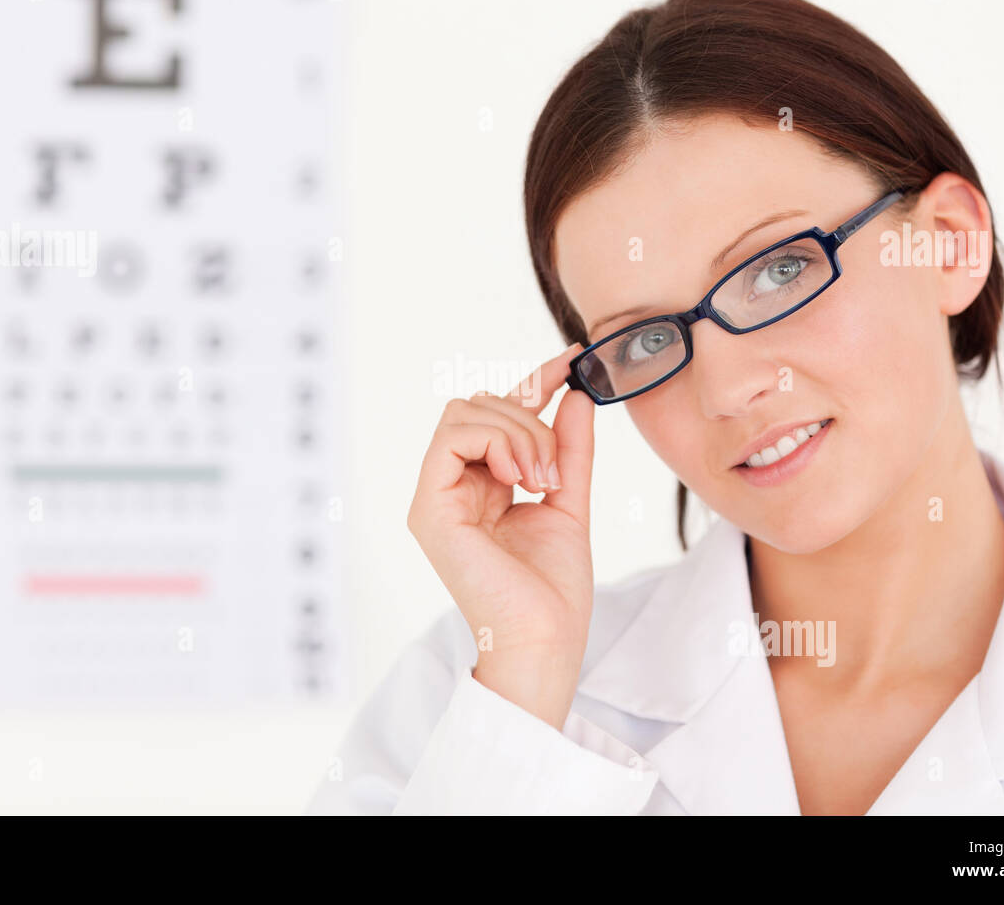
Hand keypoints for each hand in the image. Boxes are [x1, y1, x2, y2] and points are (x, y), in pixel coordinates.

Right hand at [406, 342, 594, 728]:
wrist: (545, 641)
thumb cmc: (553, 591)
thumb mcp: (569, 501)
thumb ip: (568, 449)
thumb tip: (574, 394)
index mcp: (480, 487)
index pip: (497, 414)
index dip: (534, 382)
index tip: (572, 362)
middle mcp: (451, 488)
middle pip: (479, 404)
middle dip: (528, 418)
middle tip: (554, 471)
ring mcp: (435, 498)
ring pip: (464, 411)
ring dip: (517, 432)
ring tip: (541, 479)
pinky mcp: (429, 509)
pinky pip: (453, 437)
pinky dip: (497, 442)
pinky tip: (521, 478)